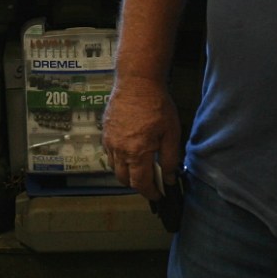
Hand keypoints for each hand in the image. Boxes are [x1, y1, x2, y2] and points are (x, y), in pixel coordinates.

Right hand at [102, 76, 183, 200]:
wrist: (137, 82)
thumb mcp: (171, 133)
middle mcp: (119, 151)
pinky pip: (109, 153)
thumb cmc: (157, 105)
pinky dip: (118, 158)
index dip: (150, 193)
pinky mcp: (105, 132)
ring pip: (114, 168)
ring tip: (140, 166)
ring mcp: (109, 141)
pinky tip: (130, 150)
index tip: (158, 195)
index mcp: (137, 153)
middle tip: (151, 181)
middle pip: (124, 179)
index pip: (141, 183)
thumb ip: (170, 159)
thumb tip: (168, 178)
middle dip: (137, 184)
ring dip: (126, 172)